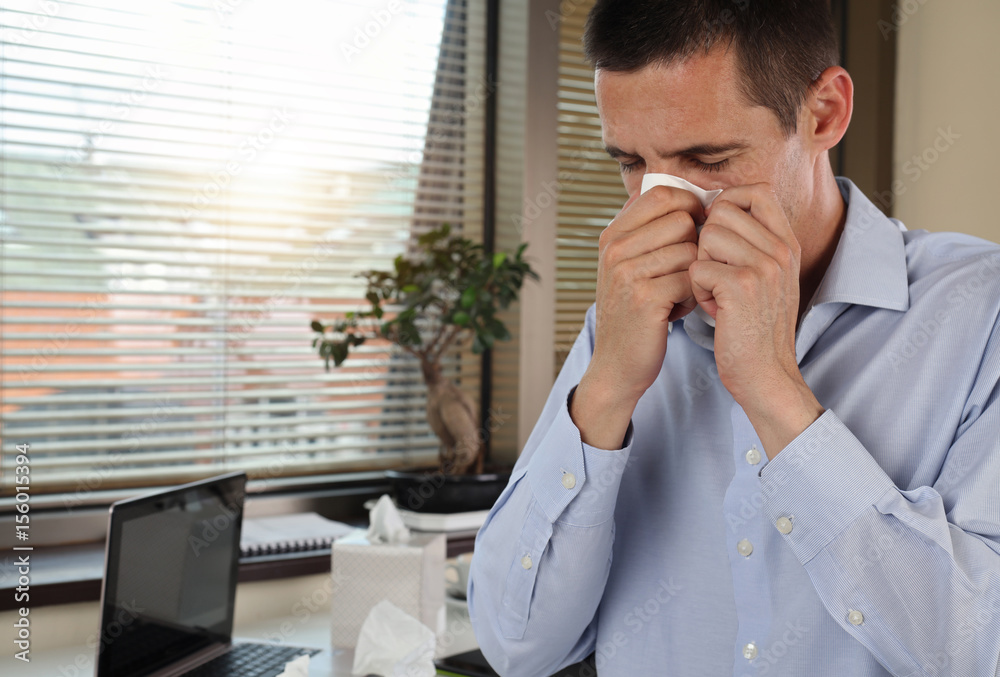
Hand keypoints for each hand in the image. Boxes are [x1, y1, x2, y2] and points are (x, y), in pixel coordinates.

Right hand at [571, 186, 703, 448]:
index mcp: (612, 234)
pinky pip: (691, 280)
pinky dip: (693, 297)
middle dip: (695, 245)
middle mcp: (615, 249)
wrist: (617, 365)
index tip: (697, 227)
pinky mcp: (645, 298)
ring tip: (678, 293)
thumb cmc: (633, 312)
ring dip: (695, 274)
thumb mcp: (629, 265)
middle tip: (684, 271)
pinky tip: (677, 310)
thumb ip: (648, 230)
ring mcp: (627, 273)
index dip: (690, 205)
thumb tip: (686, 193)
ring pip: (690, 251)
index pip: (662, 194)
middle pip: (682, 220)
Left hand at [689, 183, 823, 456]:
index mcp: (787, 242)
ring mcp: (764, 265)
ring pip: (706, 238)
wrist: (766, 374)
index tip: (715, 235)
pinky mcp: (742, 286)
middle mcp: (781, 249)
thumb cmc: (754, 327)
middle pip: (720, 212)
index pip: (754, 192)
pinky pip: (697, 267)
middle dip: (705, 244)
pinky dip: (697, 291)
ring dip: (700, 267)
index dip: (725, 204)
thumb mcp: (764, 278)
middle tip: (717, 276)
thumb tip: (714, 209)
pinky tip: (715, 310)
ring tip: (716, 294)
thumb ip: (750, 243)